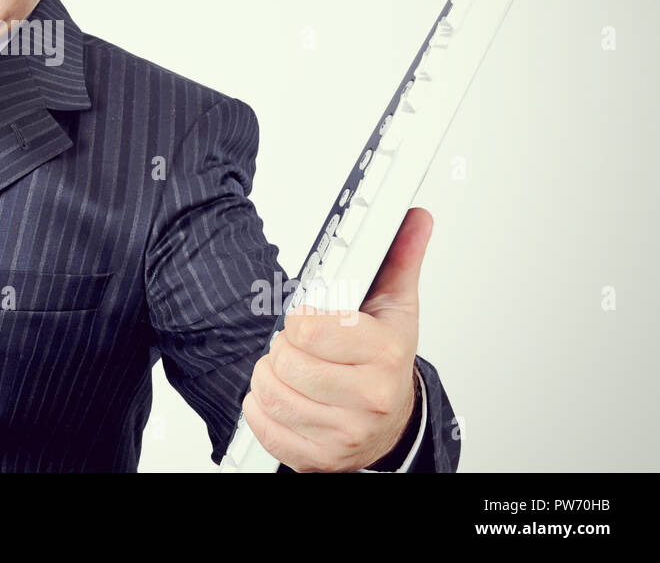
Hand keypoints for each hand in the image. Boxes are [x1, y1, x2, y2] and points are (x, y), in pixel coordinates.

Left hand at [241, 207, 432, 471]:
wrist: (393, 424)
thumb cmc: (385, 361)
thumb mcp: (396, 307)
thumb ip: (400, 258)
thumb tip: (415, 217)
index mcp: (386, 355)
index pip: (310, 329)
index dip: (299, 319)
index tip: (309, 319)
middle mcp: (369, 399)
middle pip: (285, 360)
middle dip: (283, 346)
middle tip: (299, 347)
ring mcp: (344, 433)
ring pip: (270, 392)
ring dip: (268, 375)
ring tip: (290, 369)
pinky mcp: (318, 459)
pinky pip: (262, 425)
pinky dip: (260, 407)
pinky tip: (282, 396)